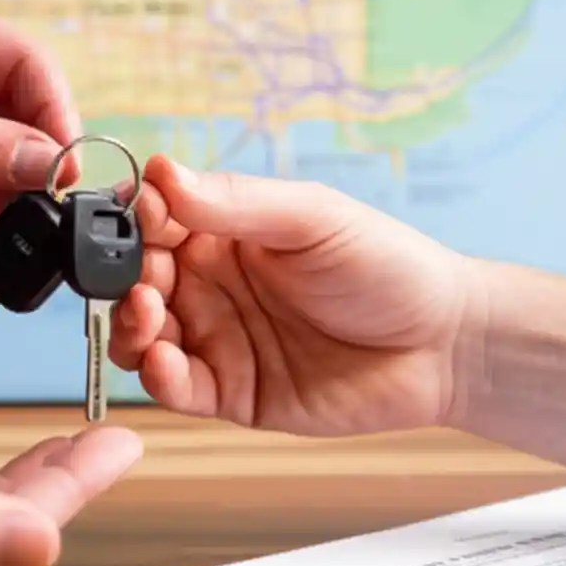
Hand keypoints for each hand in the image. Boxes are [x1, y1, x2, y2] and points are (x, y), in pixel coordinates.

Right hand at [111, 155, 480, 436]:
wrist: (443, 346)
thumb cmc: (387, 267)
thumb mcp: (313, 218)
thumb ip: (238, 201)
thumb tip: (162, 172)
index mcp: (226, 231)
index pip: (155, 219)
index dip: (134, 218)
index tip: (135, 217)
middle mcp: (212, 284)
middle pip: (136, 280)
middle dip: (122, 278)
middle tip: (141, 280)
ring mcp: (218, 340)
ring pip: (144, 336)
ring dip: (130, 327)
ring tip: (148, 316)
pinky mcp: (231, 393)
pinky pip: (177, 389)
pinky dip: (159, 377)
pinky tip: (165, 361)